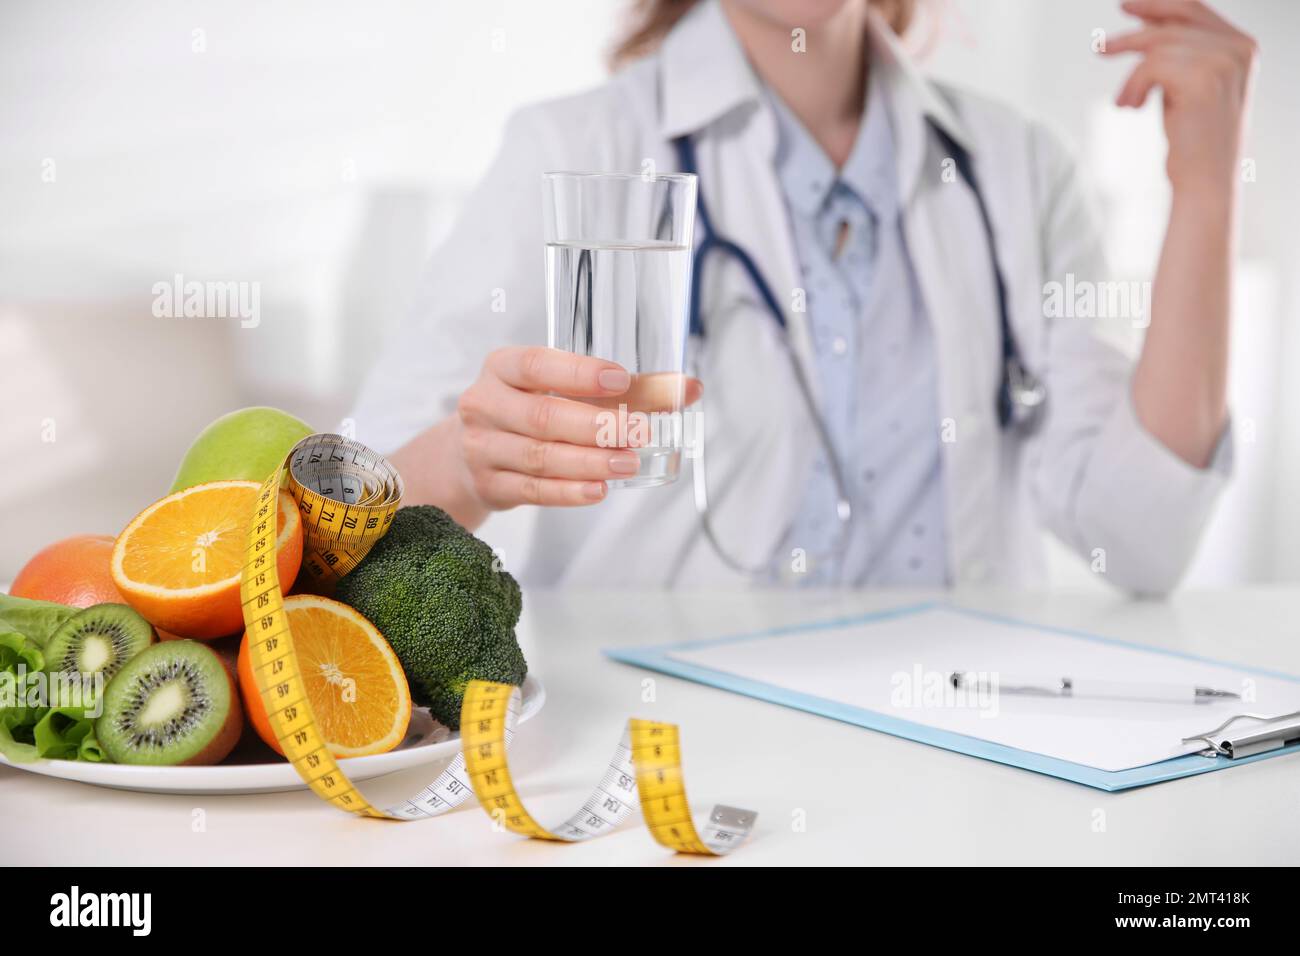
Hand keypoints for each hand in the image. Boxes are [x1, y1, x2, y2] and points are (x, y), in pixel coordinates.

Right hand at [452, 346, 701, 510]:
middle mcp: (486, 404)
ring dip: (588, 462)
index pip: (538, 366)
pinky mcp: (491, 485)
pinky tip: (599, 489)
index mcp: (503, 368)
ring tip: (628, 463)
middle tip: (638, 432)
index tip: (620, 379)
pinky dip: (569, 492)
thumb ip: (628, 388)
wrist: (466, 454)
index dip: (578, 373)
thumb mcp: (564, 389)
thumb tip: (688, 389)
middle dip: (594, 426)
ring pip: (540, 457)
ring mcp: (484, 448)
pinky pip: (533, 491)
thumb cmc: (527, 410)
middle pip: (542, 417)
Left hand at [1103, 0, 1257, 197]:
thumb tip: (1147, 23)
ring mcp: (1224, 61)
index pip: (1195, 9)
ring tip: (1125, 103)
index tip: (1126, 7)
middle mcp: (1239, 49)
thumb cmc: (1192, 139)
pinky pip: (1150, 65)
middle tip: (1099, 46)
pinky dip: (1132, 87)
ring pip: (1158, 45)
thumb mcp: (1186, 85)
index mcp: (1242, 46)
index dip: (1158, 4)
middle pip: (1174, 22)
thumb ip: (1178, 53)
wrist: (1204, 180)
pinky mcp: (1203, 78)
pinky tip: (1131, 108)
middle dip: (1133, 33)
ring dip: (1132, 76)